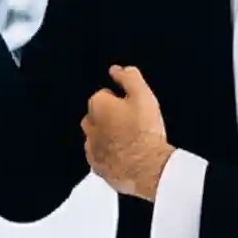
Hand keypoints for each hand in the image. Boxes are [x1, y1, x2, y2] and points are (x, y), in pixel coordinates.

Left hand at [81, 65, 175, 201]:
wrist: (148, 168)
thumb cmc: (145, 130)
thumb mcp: (143, 95)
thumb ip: (129, 78)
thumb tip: (117, 69)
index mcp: (98, 106)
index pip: (104, 95)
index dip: (120, 100)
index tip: (133, 108)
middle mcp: (89, 127)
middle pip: (96, 117)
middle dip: (109, 118)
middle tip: (132, 124)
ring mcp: (91, 149)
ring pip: (96, 137)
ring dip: (107, 137)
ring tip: (129, 142)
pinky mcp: (97, 168)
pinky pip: (100, 157)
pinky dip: (109, 155)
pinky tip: (125, 157)